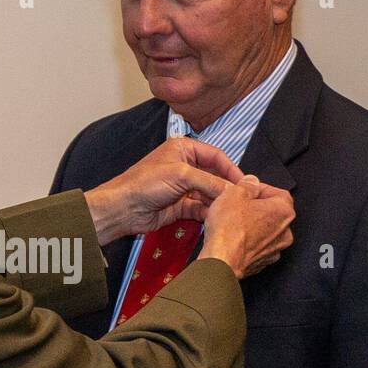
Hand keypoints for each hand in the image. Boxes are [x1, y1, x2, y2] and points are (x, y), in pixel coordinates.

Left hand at [84, 137, 242, 245]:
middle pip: (214, 176)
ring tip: (230, 210)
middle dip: (225, 188)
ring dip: (217, 202)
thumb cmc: (145, 183)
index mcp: (183, 149)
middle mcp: (184, 166)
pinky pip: (199, 209)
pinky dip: (207, 213)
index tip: (244, 182)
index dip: (231, 168)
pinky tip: (216, 218)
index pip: (216, 156)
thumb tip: (232, 190)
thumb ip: (210, 181)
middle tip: (241, 199)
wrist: (123, 208)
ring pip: (208, 194)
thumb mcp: (182, 175)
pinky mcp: (179, 206)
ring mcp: (181, 188)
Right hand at [199, 175, 294, 278]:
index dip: (260, 189)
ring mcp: (275, 249)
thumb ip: (247, 184)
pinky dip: (249, 241)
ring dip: (253, 225)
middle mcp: (285, 232)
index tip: (247, 190)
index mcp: (283, 211)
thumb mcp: (234, 193)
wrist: (221, 262)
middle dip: (256, 207)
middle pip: (273, 212)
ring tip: (234, 222)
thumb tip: (251, 182)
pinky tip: (234, 238)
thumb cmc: (228, 231)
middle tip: (239, 205)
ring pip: (266, 230)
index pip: (278, 192)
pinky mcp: (263, 262)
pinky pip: (258, 246)